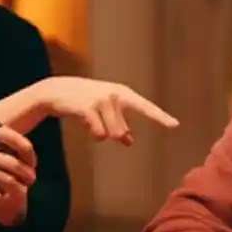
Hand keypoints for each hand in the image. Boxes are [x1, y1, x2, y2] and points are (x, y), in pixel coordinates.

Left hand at [0, 126, 35, 226]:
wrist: (9, 207)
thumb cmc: (3, 175)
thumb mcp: (4, 159)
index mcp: (29, 163)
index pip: (26, 149)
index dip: (11, 138)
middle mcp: (28, 177)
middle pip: (13, 164)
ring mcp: (19, 192)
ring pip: (4, 178)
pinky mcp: (7, 205)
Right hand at [33, 76, 178, 143]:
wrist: (56, 90)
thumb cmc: (84, 100)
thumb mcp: (104, 109)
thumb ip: (119, 123)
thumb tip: (129, 141)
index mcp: (122, 93)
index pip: (145, 107)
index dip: (160, 117)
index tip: (175, 125)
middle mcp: (115, 95)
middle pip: (121, 132)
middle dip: (110, 132)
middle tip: (97, 120)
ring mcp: (101, 101)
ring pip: (111, 134)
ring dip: (99, 133)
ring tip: (90, 120)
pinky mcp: (88, 108)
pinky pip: (99, 134)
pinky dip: (93, 133)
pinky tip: (84, 121)